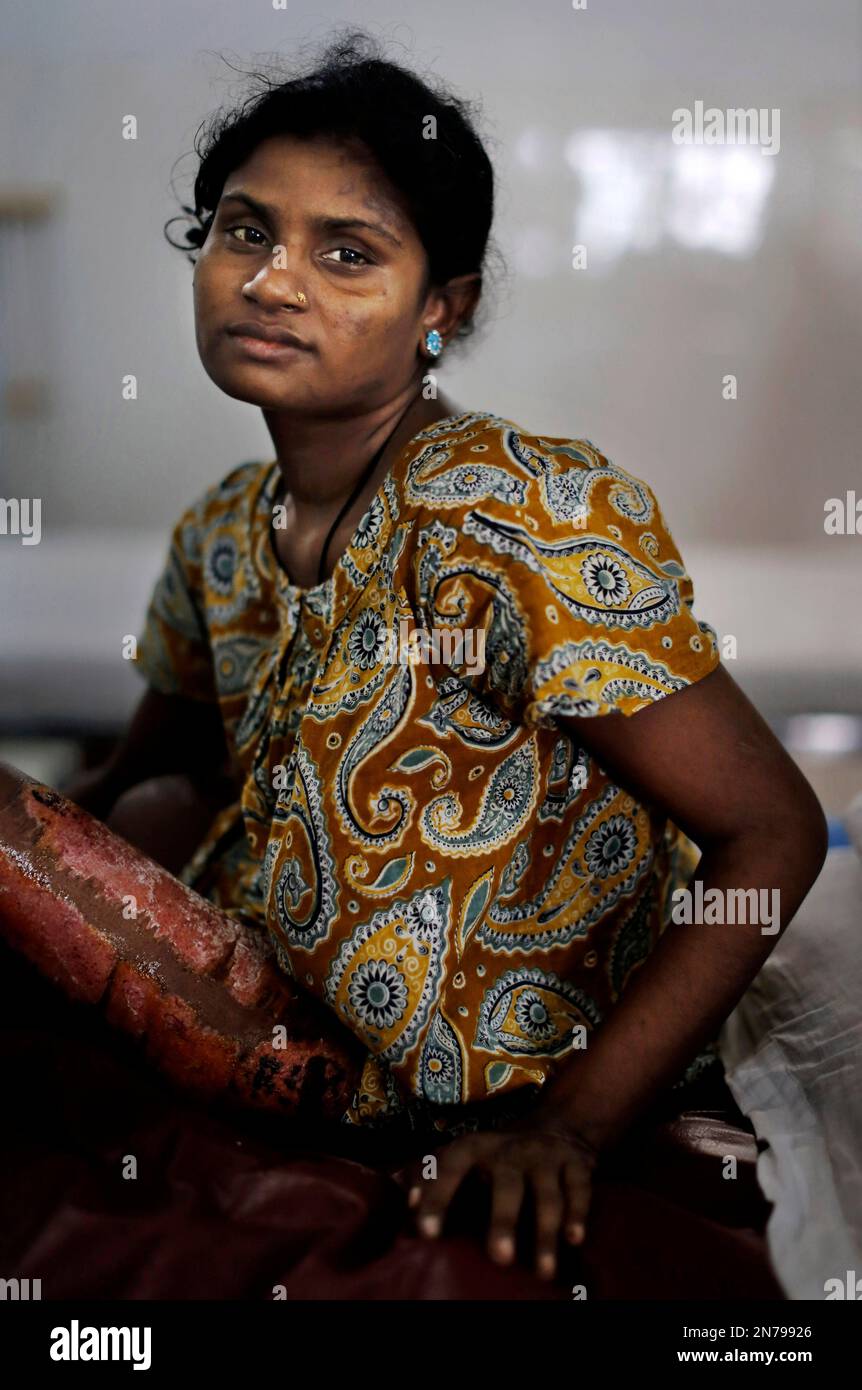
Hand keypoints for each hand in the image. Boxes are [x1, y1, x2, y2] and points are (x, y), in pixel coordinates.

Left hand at [404, 1119, 598, 1280]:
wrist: (556, 1125)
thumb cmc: (495, 1156)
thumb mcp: (462, 1155)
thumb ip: (428, 1172)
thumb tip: (394, 1190)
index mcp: (474, 1147)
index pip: (451, 1167)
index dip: (437, 1196)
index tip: (425, 1232)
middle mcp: (510, 1150)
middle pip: (507, 1184)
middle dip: (503, 1221)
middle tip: (499, 1258)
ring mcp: (546, 1157)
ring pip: (547, 1195)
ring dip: (545, 1233)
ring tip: (542, 1271)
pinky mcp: (576, 1166)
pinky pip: (580, 1190)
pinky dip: (578, 1215)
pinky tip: (574, 1241)